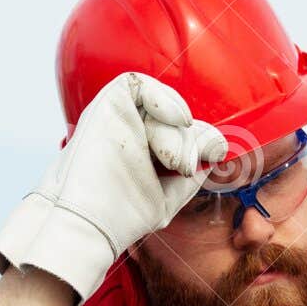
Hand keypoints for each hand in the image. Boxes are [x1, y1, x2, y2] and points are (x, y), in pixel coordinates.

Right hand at [0, 72, 226, 302]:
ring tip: (171, 160)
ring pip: (162, 102)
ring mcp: (118, 118)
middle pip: (176, 120)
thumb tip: (216, 146)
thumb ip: (194, 170)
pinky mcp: (106, 105)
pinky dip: (163, 98)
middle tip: (182, 168)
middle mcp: (131, 132)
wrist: (90, 221)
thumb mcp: (169, 195)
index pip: (182, 133)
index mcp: (144, 152)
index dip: (199, 144)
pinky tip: (176, 120)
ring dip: (174, 129)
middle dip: (187, 143)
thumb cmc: (122, 215)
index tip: (197, 167)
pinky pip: (140, 84)